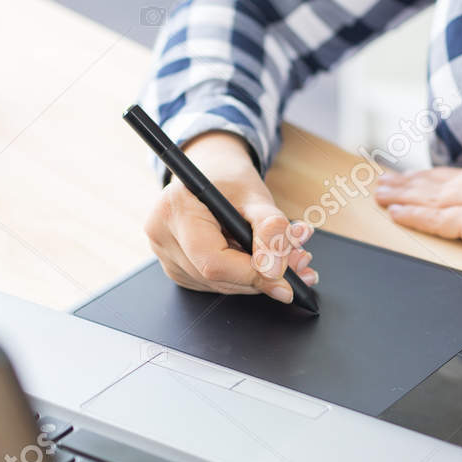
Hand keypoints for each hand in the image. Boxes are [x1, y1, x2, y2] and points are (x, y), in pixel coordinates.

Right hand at [143, 131, 315, 302]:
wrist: (213, 176)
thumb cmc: (230, 181)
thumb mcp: (257, 197)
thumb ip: (271, 230)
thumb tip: (275, 271)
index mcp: (175, 210)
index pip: (212, 261)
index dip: (251, 274)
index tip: (285, 277)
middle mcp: (162, 236)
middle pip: (216, 278)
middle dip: (261, 276)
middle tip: (298, 263)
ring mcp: (166, 257)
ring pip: (219, 285)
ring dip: (257, 279)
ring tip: (287, 258)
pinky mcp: (177, 270)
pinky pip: (215, 284)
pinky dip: (243, 277)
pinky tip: (260, 261)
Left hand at [373, 152, 461, 275]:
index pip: (460, 174)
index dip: (433, 176)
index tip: (414, 176)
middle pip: (439, 181)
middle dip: (409, 182)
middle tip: (384, 181)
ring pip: (431, 196)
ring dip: (401, 196)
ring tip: (378, 195)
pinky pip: (435, 220)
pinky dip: (411, 216)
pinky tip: (393, 213)